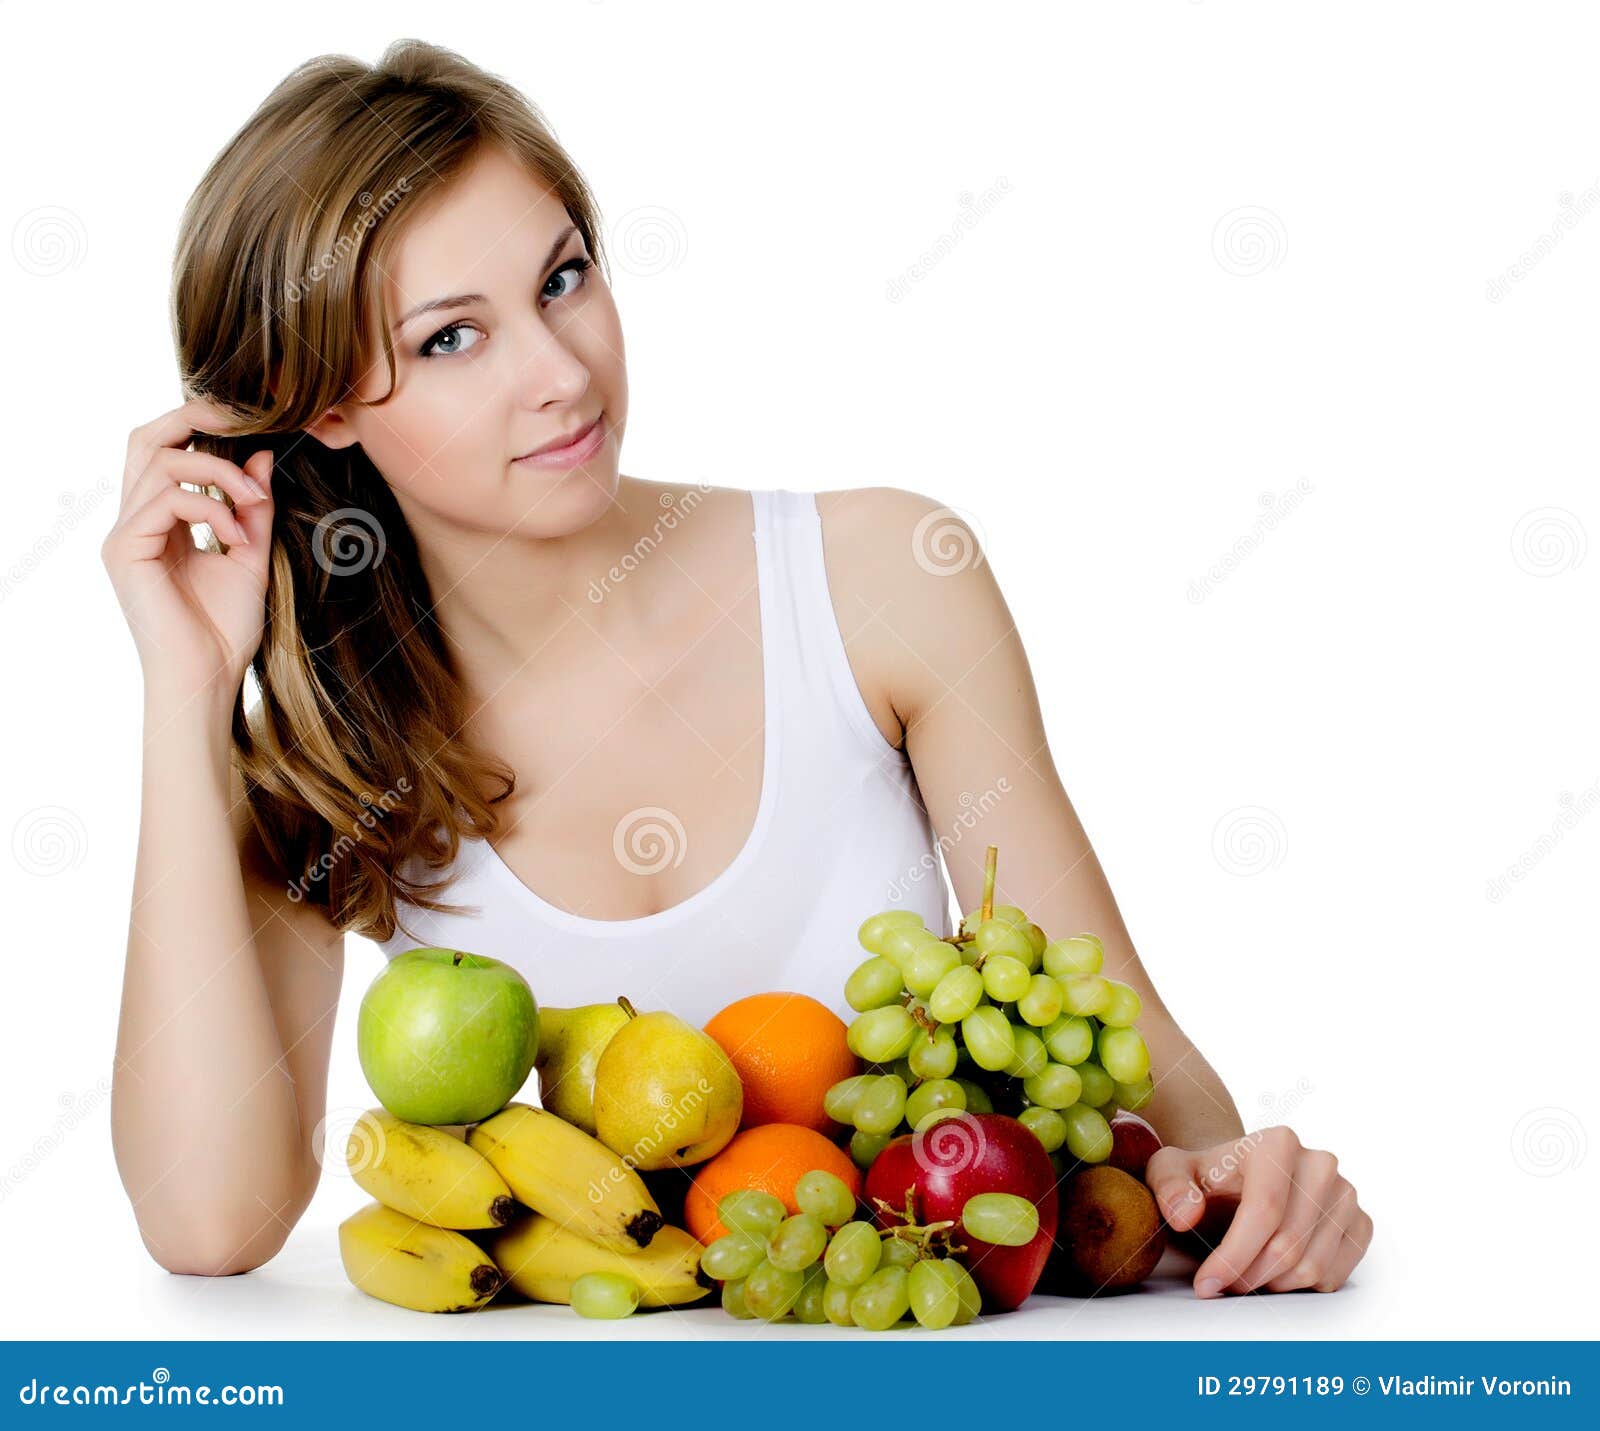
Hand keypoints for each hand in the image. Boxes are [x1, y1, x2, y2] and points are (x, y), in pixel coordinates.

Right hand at [102, 397, 276, 705]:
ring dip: (219, 473)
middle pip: (144, 438)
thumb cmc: (225, 631)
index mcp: (158, 522)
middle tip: (242, 418)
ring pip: (161, 462)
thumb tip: (261, 455)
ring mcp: (124, 535)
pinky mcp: (125, 551)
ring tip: (254, 502)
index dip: (200, 425)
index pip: (165, 450)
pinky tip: (237, 537)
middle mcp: (134, 522)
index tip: (251, 425)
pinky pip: (166, 500)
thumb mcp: (250, 558)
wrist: (207, 680)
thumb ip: (252, 509)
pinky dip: (210, 508)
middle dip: (192, 416)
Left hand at [1144, 1125, 1371, 1296]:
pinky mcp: (1360, 1224)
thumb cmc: (1206, 1177)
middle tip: (1221, 1284)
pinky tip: (1274, 1270)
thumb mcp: (1170, 1172)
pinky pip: (1334, 1276)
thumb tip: (1187, 1215)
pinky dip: (1300, 1287)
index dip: (1234, 1256)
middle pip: (1288, 1245)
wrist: (1240, 1180)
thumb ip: (1168, 1186)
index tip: (1207, 1284)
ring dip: (1271, 1284)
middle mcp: (1320, 1163)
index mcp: (1278, 1143)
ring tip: (1245, 1273)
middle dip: (1248, 1276)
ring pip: (1312, 1267)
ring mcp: (1346, 1194)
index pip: (1263, 1212)